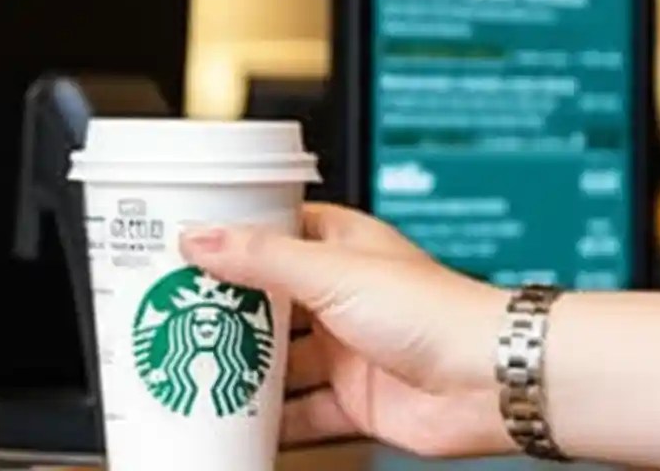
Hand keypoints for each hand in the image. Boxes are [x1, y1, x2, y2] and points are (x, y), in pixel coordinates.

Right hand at [180, 204, 514, 457]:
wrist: (488, 380)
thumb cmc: (435, 312)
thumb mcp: (333, 273)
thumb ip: (263, 259)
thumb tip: (202, 237)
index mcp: (341, 248)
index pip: (273, 234)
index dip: (229, 242)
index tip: (181, 251)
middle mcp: (342, 297)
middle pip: (268, 304)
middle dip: (226, 315)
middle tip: (171, 320)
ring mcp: (347, 350)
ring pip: (278, 363)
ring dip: (242, 372)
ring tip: (190, 376)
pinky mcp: (354, 400)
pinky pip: (299, 415)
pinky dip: (269, 424)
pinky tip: (236, 425)